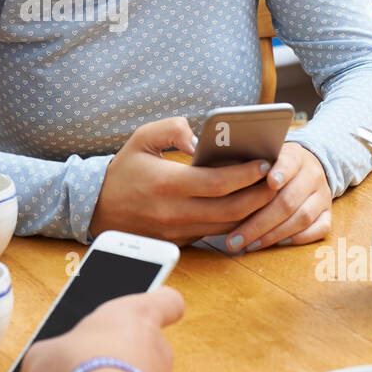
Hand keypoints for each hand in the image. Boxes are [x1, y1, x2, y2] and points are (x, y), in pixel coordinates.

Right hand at [18, 288, 183, 371]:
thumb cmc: (76, 366)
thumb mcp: (40, 357)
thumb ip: (40, 370)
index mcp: (134, 314)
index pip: (167, 300)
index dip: (159, 301)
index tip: (153, 303)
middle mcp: (155, 344)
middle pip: (145, 343)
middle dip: (119, 355)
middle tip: (89, 366)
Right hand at [90, 117, 275, 244]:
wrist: (96, 209)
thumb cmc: (123, 170)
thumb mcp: (141, 138)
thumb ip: (172, 128)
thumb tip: (200, 138)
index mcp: (167, 185)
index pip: (218, 183)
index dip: (246, 175)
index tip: (266, 163)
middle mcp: (175, 213)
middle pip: (231, 211)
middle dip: (260, 196)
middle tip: (276, 180)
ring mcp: (177, 233)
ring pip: (226, 227)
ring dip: (252, 213)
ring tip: (267, 193)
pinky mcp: (179, 243)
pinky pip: (214, 235)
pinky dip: (233, 223)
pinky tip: (246, 207)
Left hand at [224, 142, 331, 251]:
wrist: (307, 166)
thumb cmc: (271, 164)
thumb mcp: (261, 154)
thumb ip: (245, 162)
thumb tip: (213, 169)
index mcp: (295, 155)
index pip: (290, 162)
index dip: (281, 172)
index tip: (269, 182)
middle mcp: (312, 175)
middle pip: (288, 200)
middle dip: (259, 223)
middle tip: (235, 238)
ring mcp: (323, 195)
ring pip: (301, 218)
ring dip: (272, 236)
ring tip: (247, 245)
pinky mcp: (328, 213)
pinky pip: (318, 230)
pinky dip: (296, 239)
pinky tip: (274, 245)